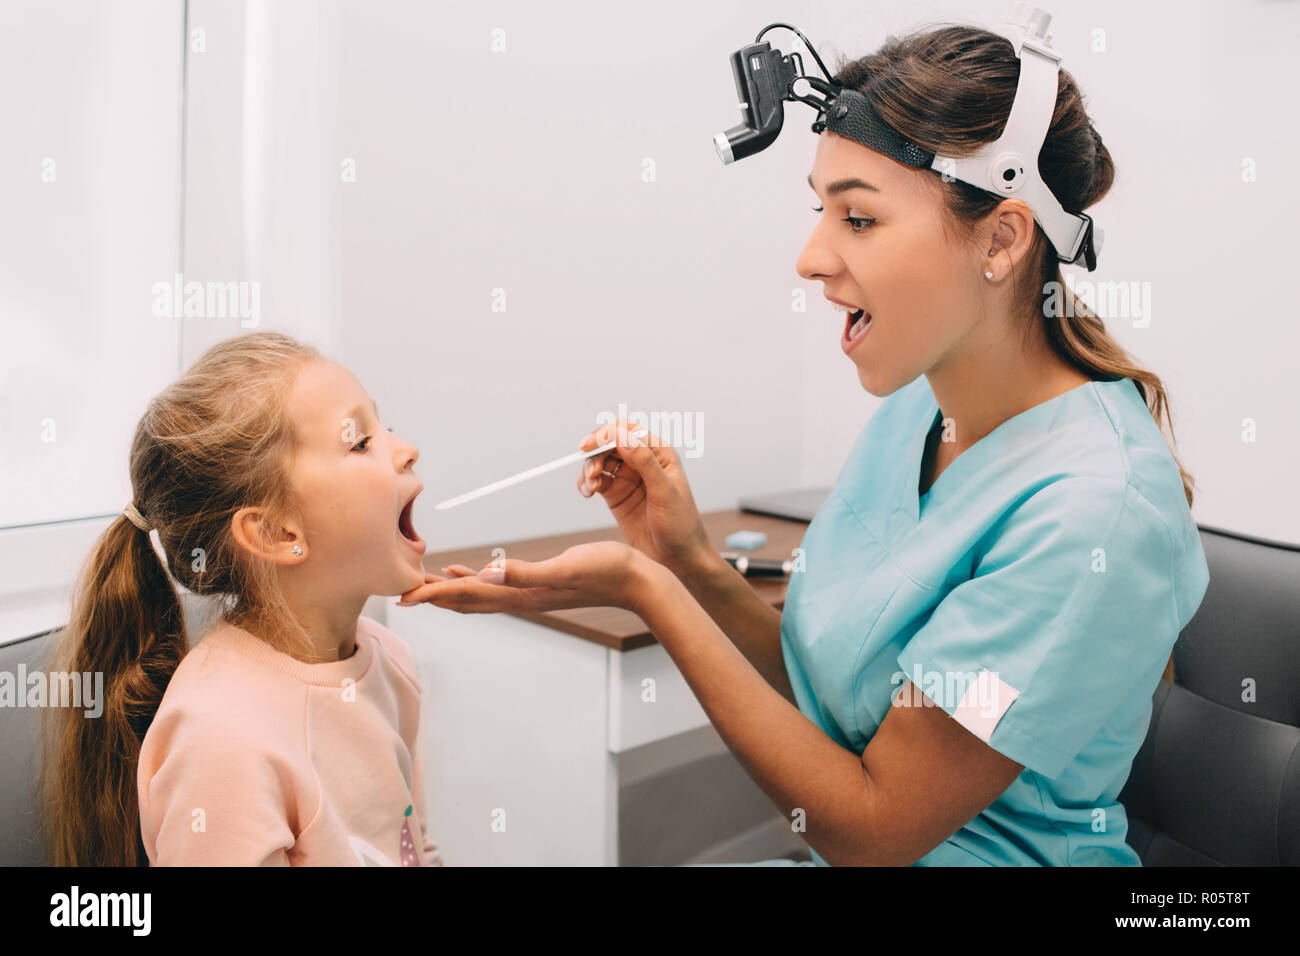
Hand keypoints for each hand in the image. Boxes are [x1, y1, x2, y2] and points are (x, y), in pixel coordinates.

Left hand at [397, 541, 662, 615]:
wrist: (638, 582)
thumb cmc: (608, 570)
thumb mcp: (567, 566)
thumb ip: (528, 572)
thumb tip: (488, 573)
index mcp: (521, 593)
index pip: (466, 596)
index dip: (432, 595)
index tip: (402, 595)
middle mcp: (520, 596)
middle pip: (464, 600)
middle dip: (431, 597)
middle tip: (398, 592)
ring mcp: (529, 593)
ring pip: (476, 595)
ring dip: (448, 592)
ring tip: (422, 584)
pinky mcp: (538, 584)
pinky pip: (495, 586)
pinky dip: (472, 581)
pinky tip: (467, 572)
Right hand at [576, 420, 712, 575]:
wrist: (679, 559)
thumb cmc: (681, 525)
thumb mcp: (665, 493)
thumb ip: (645, 464)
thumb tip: (625, 438)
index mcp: (659, 454)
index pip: (629, 431)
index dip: (607, 434)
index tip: (590, 446)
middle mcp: (642, 462)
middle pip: (610, 444)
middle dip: (595, 454)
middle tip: (591, 474)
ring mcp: (628, 478)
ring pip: (600, 461)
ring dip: (590, 469)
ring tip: (590, 488)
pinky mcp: (617, 495)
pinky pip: (596, 480)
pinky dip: (587, 482)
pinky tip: (587, 492)